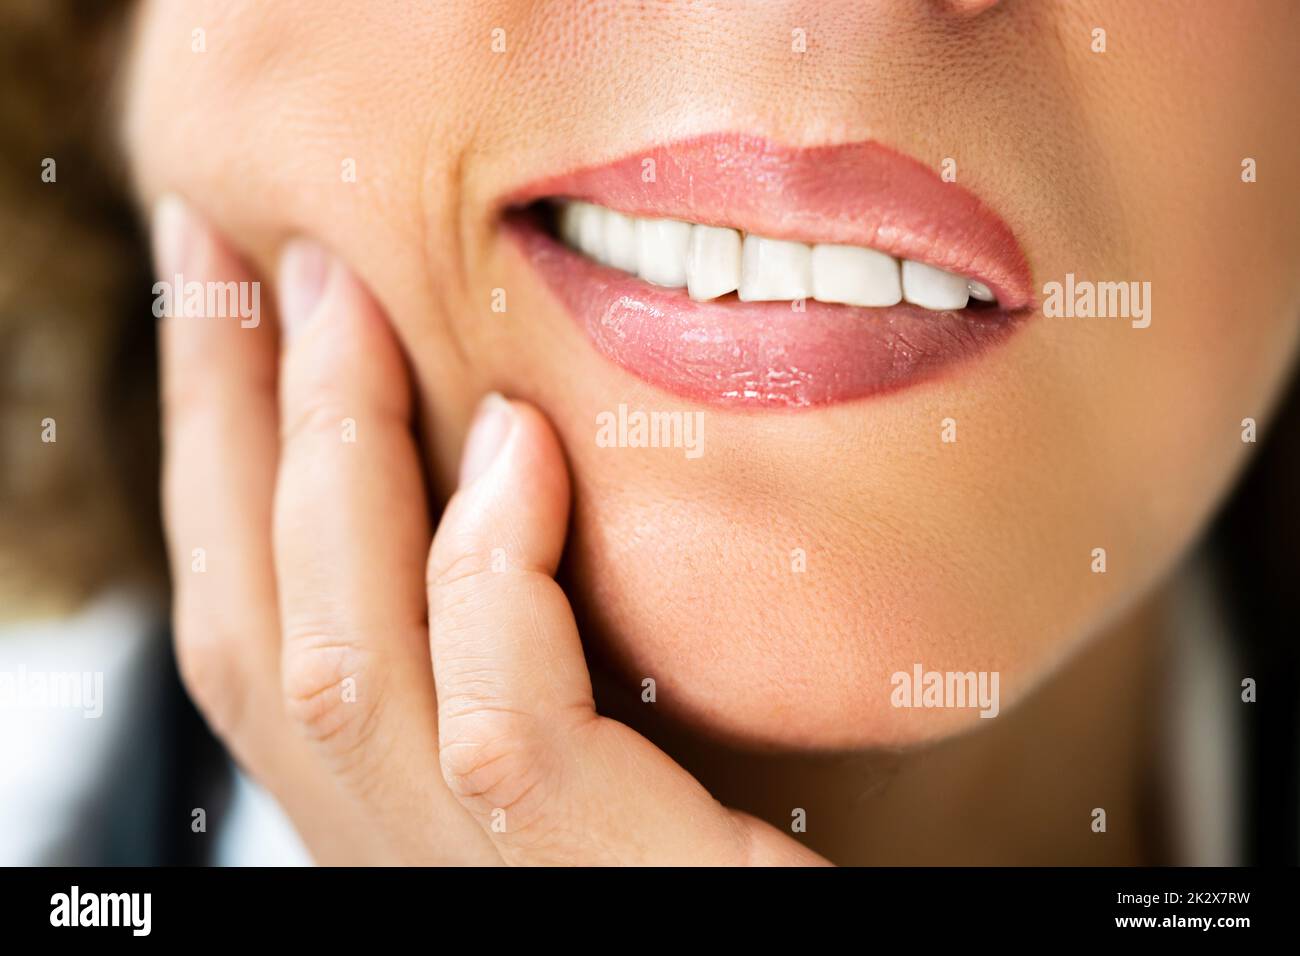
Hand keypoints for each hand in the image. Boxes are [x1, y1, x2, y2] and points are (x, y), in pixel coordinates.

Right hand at [153, 197, 825, 864]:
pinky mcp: (595, 888)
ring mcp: (483, 888)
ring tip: (349, 303)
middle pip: (254, 636)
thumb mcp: (594, 724)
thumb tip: (477, 445)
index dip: (213, 467)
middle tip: (251, 249)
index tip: (217, 305)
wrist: (862, 942)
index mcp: (392, 817)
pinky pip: (502, 731)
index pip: (249, 632)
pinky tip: (524, 444)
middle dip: (234, 427)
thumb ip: (514, 627)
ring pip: (339, 667)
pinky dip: (492, 575)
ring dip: (334, 463)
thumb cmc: (740, 841)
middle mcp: (401, 863)